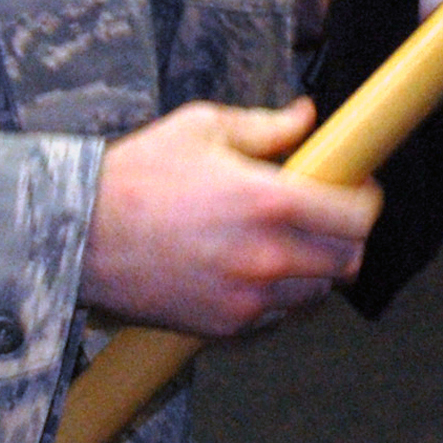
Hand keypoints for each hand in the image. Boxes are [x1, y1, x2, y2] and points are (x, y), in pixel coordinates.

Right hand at [78, 98, 380, 336]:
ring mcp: (247, 298)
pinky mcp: (225, 326)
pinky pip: (278, 316)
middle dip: (346, 234)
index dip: (366, 198)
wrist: (77, 237)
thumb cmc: (136, 176)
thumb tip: (307, 117)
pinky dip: (280, 295)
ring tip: (286, 239)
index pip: (358, 215)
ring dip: (315, 268)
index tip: (355, 186)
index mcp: (270, 200)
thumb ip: (266, 126)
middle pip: (349, 260)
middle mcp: (267, 256)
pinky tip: (254, 266)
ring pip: (317, 293)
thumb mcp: (203, 128)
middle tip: (326, 213)